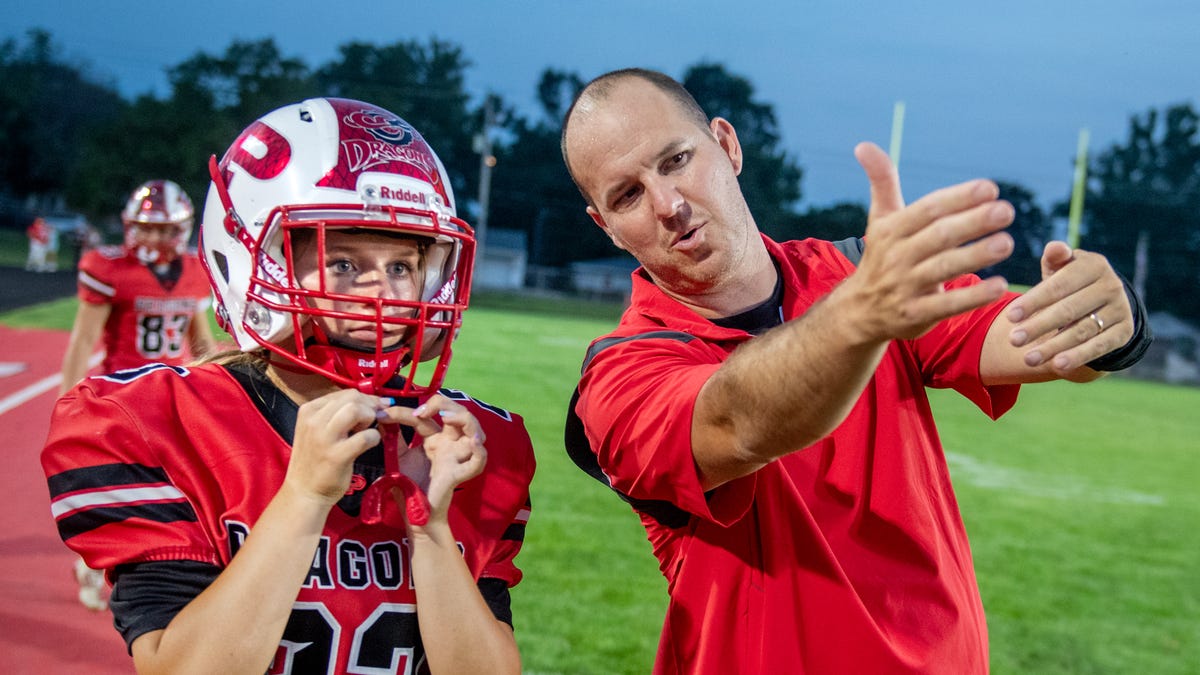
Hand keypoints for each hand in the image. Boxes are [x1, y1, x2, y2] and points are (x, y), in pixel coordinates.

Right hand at [286, 388, 390, 504]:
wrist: (304, 492)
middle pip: (352, 398)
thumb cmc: (315, 460)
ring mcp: (324, 438)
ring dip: (369, 418)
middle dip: (369, 406)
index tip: (374, 407)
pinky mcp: (336, 456)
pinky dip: (374, 437)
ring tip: (367, 430)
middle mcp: (313, 421)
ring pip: (356, 410)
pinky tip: (370, 444)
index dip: (365, 398)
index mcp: (308, 410)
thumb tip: (369, 401)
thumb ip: (336, 414)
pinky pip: (365, 436)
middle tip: (373, 420)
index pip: (344, 393)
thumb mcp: (317, 430)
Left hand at [379, 394, 486, 523]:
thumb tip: (380, 416)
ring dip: (464, 419)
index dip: (404, 412)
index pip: (424, 417)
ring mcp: (456, 457)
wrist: (413, 515)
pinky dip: (479, 452)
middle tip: (423, 410)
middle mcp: (448, 444)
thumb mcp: (397, 458)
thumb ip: (392, 438)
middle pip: (457, 413)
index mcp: (434, 439)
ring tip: (447, 417)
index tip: (382, 415)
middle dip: (444, 404)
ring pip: (473, 430)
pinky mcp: (458, 474)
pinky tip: (472, 443)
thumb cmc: (408, 487)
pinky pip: (478, 462)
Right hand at [839, 142, 1014, 341]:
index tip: (989, 188)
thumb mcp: (880, 220)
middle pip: (938, 237)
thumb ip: (881, 182)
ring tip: (1007, 243)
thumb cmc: (881, 256)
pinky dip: (973, 297)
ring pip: (944, 268)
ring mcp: (905, 287)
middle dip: (972, 222)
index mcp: (890, 230)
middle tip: (1006, 211)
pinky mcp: (914, 315)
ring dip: (976, 256)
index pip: (927, 210)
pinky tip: (1000, 285)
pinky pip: (946, 305)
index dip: (958, 198)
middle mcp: (896, 257)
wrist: (859, 311)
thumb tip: (863, 145)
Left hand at [1004, 241, 1132, 371]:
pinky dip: (1078, 357)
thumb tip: (1055, 248)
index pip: (1059, 286)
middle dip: (1038, 326)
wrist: (1102, 302)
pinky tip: (1057, 366)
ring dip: (1053, 346)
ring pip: (1082, 331)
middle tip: (1013, 340)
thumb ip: (1055, 258)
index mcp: (1093, 265)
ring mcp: (1121, 309)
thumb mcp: (1061, 268)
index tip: (1009, 316)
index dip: (1033, 301)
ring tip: (1028, 359)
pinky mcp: (1125, 332)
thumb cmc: (1069, 282)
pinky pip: (1099, 346)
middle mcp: (1111, 286)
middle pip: (1068, 310)